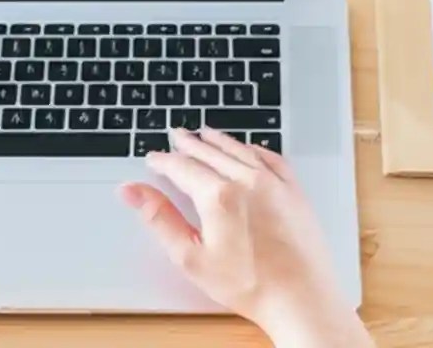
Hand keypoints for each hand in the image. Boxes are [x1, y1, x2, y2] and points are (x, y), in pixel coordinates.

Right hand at [119, 128, 368, 347]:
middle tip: (176, 135)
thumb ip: (159, 218)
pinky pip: (271, 158)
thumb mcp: (190, 257)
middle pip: (210, 152)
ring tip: (206, 133)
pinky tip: (250, 148)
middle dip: (189, 143)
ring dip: (219, 140)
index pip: (182, 167)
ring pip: (240, 150)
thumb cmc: (248, 284)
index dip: (164, 161)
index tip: (153, 158)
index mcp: (218, 195)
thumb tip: (131, 191)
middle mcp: (247, 180)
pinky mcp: (294, 191)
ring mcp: (274, 183)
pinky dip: (254, 149)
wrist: (301, 298)